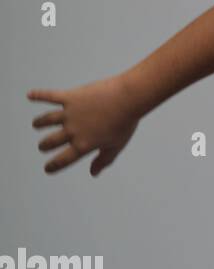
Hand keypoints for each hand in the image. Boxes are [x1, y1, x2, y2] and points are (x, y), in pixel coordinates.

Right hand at [27, 74, 141, 175]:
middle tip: (43, 145)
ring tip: (36, 124)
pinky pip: (50, 96)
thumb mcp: (117, 145)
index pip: (63, 160)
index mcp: (84, 145)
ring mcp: (69, 113)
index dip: (53, 166)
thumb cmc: (126, 122)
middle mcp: (72, 131)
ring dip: (39, 123)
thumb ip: (104, 160)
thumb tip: (93, 173)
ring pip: (46, 120)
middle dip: (45, 145)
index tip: (47, 168)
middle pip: (50, 141)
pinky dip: (39, 95)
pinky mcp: (70, 97)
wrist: (129, 98)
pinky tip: (30, 95)